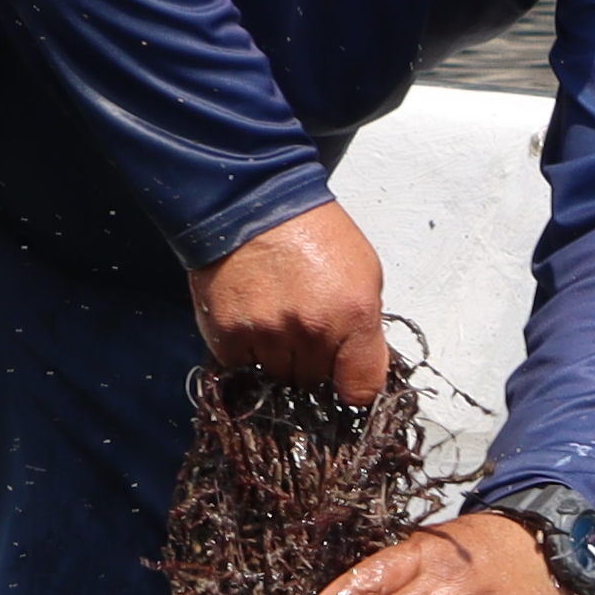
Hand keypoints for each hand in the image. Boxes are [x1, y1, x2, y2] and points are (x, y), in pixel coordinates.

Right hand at [190, 201, 387, 401]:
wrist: (253, 204)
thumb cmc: (312, 231)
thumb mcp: (364, 271)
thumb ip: (365, 325)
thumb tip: (359, 364)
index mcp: (354, 316)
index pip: (361, 390)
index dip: (353, 386)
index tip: (346, 378)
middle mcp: (311, 331)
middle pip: (315, 384)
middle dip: (314, 363)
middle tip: (305, 327)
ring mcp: (268, 336)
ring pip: (279, 378)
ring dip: (279, 358)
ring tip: (277, 318)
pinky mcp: (229, 336)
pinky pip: (243, 369)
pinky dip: (247, 353)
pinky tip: (253, 321)